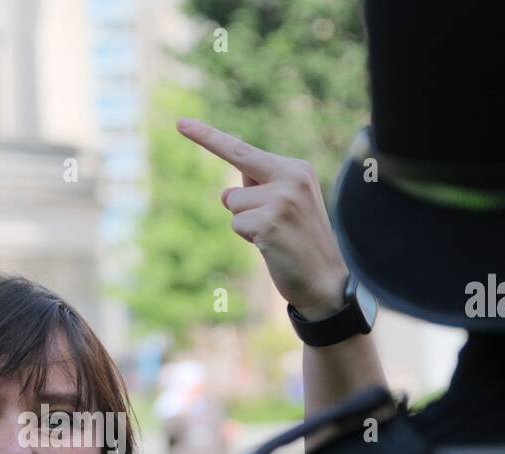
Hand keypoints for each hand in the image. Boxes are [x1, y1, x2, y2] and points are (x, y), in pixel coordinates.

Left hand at [177, 117, 348, 320]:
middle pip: (238, 158)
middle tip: (179, 122)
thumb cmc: (300, 244)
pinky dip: (247, 237)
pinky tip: (272, 245)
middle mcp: (291, 177)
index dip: (211, 137)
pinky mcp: (270, 221)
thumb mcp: (285, 208)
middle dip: (207, 138)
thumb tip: (226, 194)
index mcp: (296, 170)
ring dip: (244, 222)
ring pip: (233, 202)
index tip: (181, 123)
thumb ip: (259, 192)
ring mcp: (281, 198)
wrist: (325, 280)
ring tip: (272, 235)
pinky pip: (237, 224)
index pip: (246, 150)